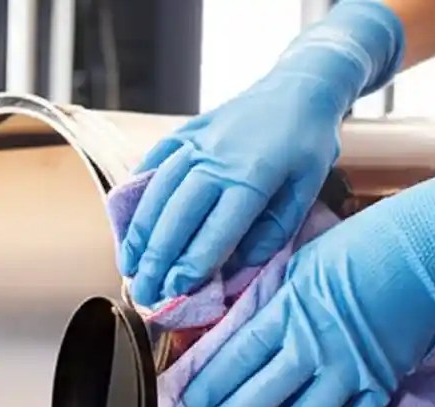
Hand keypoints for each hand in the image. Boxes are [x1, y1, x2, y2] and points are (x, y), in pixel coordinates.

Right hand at [120, 76, 344, 306]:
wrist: (299, 87)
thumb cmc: (307, 145)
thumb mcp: (306, 192)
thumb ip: (272, 232)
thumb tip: (237, 264)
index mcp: (252, 177)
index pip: (214, 231)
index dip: (192, 264)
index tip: (176, 291)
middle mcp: (216, 159)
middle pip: (176, 216)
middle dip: (156, 259)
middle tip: (145, 292)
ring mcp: (196, 142)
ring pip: (157, 193)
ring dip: (139, 233)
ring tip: (129, 266)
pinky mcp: (184, 132)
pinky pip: (152, 165)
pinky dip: (136, 195)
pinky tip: (128, 223)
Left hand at [180, 124, 434, 406]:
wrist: (431, 245)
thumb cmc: (363, 244)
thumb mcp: (300, 263)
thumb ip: (267, 301)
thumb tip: (229, 329)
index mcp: (291, 309)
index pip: (235, 358)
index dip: (204, 388)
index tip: (180, 405)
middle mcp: (318, 344)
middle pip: (259, 396)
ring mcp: (353, 367)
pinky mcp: (385, 379)